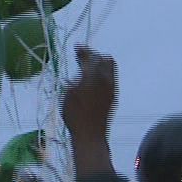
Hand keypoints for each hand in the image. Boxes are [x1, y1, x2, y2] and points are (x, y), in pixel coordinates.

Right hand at [62, 46, 116, 175]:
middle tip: (83, 57)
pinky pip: (111, 78)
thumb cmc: (74, 115)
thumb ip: (74, 80)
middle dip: (94, 55)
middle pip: (104, 59)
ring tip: (88, 68)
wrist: (90, 134)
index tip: (77, 47)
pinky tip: (93, 80)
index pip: (91, 57)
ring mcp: (112, 88)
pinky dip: (103, 74)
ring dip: (100, 64)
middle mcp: (105, 80)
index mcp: (93, 76)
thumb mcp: (68, 94)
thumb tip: (77, 73)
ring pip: (110, 68)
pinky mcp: (113, 96)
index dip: (84, 51)